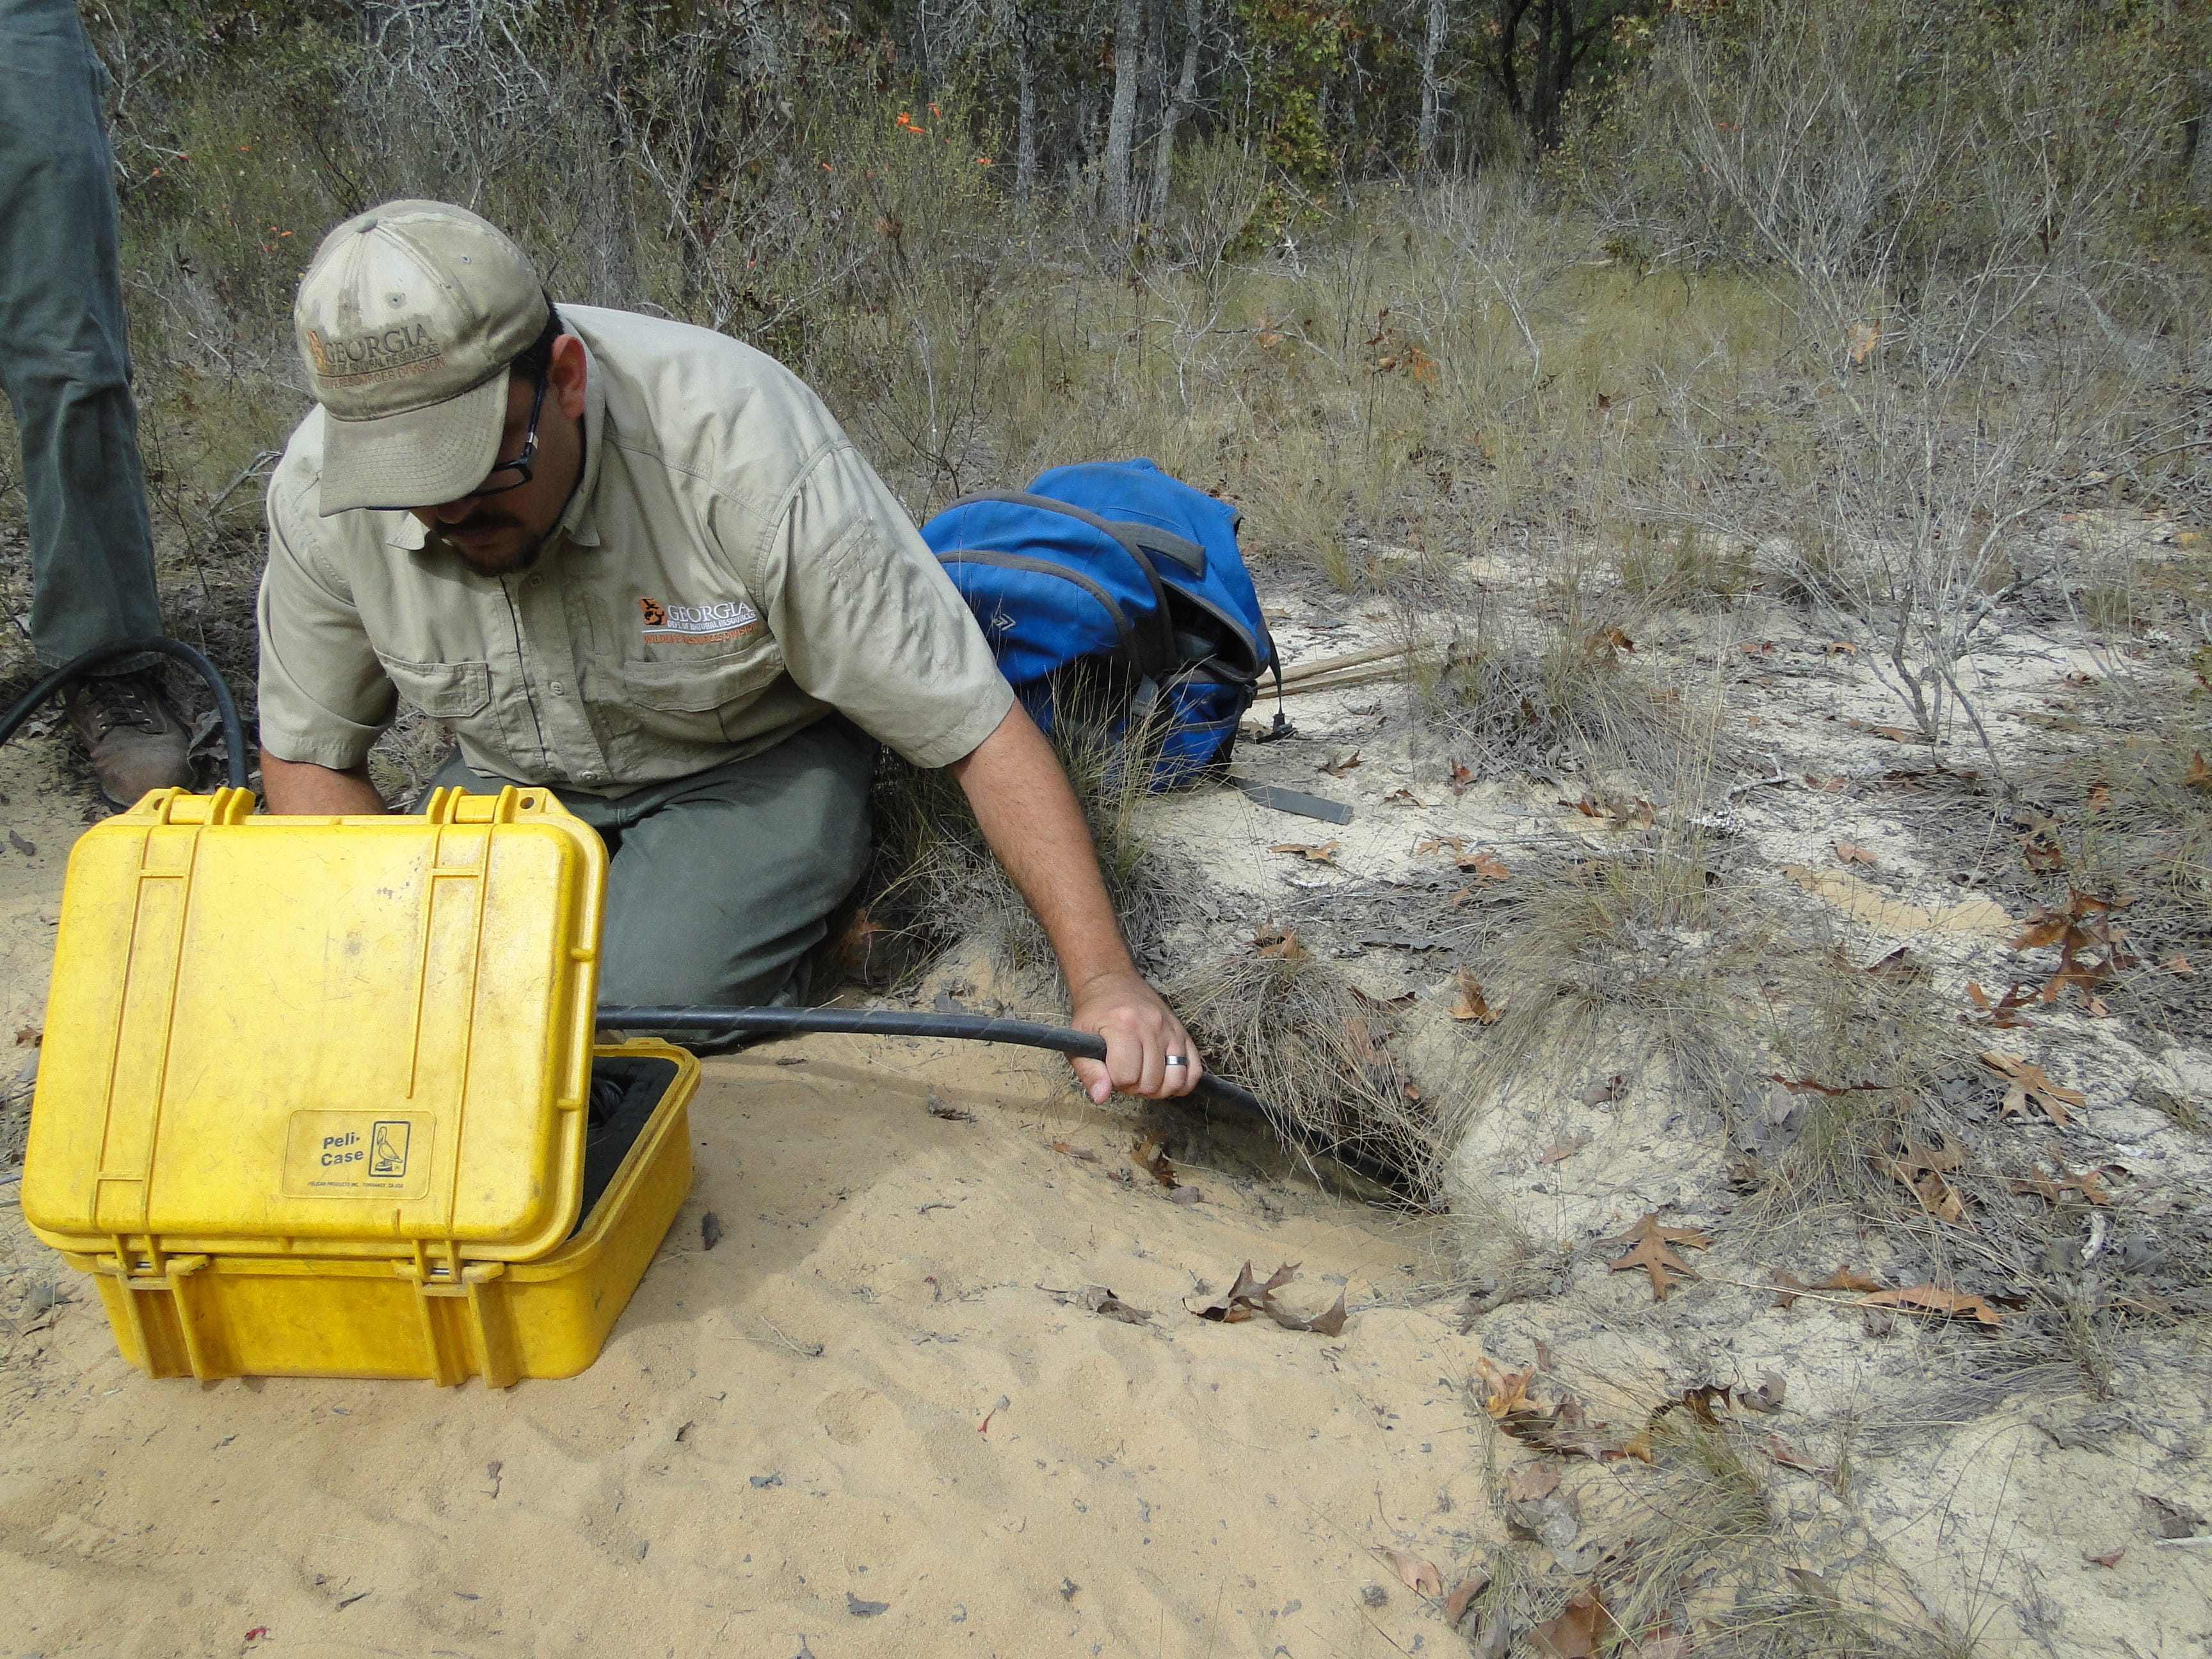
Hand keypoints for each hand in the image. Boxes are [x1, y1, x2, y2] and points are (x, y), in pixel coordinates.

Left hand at [1067, 968, 1202, 1102]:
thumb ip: (1089, 1071)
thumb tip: (1101, 1096)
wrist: (1112, 983)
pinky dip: (1183, 1082)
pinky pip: (1194, 1069)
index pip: (1127, 1077)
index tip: (1111, 1072)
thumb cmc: (1095, 1013)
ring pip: (1175, 1079)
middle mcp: (1151, 1026)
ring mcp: (1170, 1029)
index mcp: (1123, 1026)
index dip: (1116, 1082)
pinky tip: (1167, 1079)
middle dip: (1136, 1087)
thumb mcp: (1079, 1040)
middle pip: (1152, 1082)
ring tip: (1145, 1077)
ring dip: (1159, 1088)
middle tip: (1126, 1074)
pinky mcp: (1182, 1032)